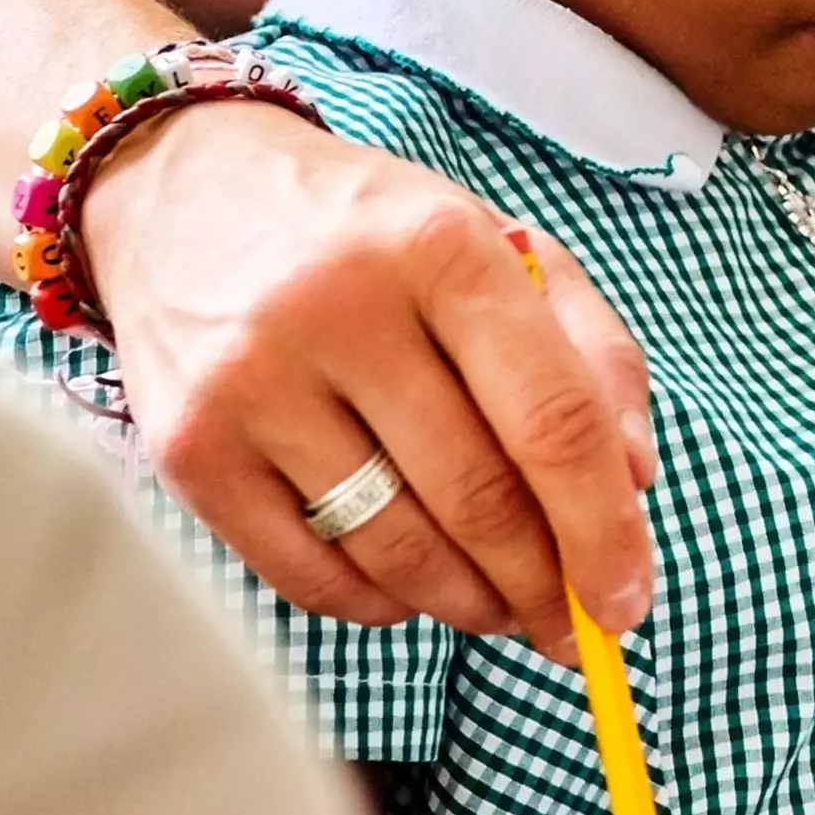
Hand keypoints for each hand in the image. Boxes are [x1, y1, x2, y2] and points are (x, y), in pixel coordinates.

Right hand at [73, 99, 655, 654]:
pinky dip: (380, 602)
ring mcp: (253, 382)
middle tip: (573, 626)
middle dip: (544, 588)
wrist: (179, 188)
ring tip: (498, 602)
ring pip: (397, 552)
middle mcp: (340, 308)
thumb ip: (590, 352)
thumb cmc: (368, 233)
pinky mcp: (189, 448)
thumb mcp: (497, 245)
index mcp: (440, 247)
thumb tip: (634, 482)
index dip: (605, 530)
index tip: (630, 602)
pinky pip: (311, 577)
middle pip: (478, 500)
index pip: (552, 420)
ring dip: (469, 604)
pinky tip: (406, 582)